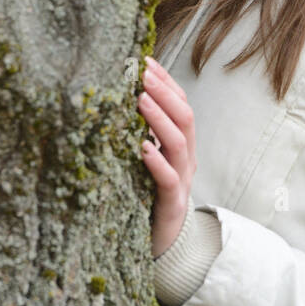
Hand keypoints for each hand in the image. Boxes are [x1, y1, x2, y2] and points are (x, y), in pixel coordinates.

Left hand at [137, 57, 196, 257]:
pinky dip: (156, 160)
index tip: (144, 60)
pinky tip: (142, 147)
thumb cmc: (148, 196)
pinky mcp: (171, 203)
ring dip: (159, 118)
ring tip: (139, 100)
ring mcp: (182, 180)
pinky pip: (167, 178)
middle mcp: (186, 158)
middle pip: (185, 117)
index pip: (181, 104)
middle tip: (141, 73)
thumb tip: (118, 99)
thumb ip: (141, 133)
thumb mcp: (147, 160)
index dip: (166, 82)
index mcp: (182, 145)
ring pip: (178, 142)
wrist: (164, 245)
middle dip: (164, 92)